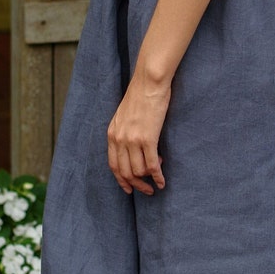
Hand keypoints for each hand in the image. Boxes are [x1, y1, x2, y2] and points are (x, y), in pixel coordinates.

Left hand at [107, 75, 170, 195]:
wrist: (149, 82)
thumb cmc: (140, 95)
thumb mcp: (124, 115)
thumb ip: (124, 132)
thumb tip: (131, 148)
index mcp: (112, 134)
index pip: (113, 165)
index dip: (121, 180)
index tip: (130, 188)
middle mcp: (119, 139)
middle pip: (125, 172)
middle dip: (136, 185)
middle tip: (147, 190)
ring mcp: (133, 140)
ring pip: (138, 170)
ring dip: (149, 178)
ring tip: (157, 177)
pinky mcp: (148, 138)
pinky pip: (152, 164)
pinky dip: (158, 176)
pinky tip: (162, 180)